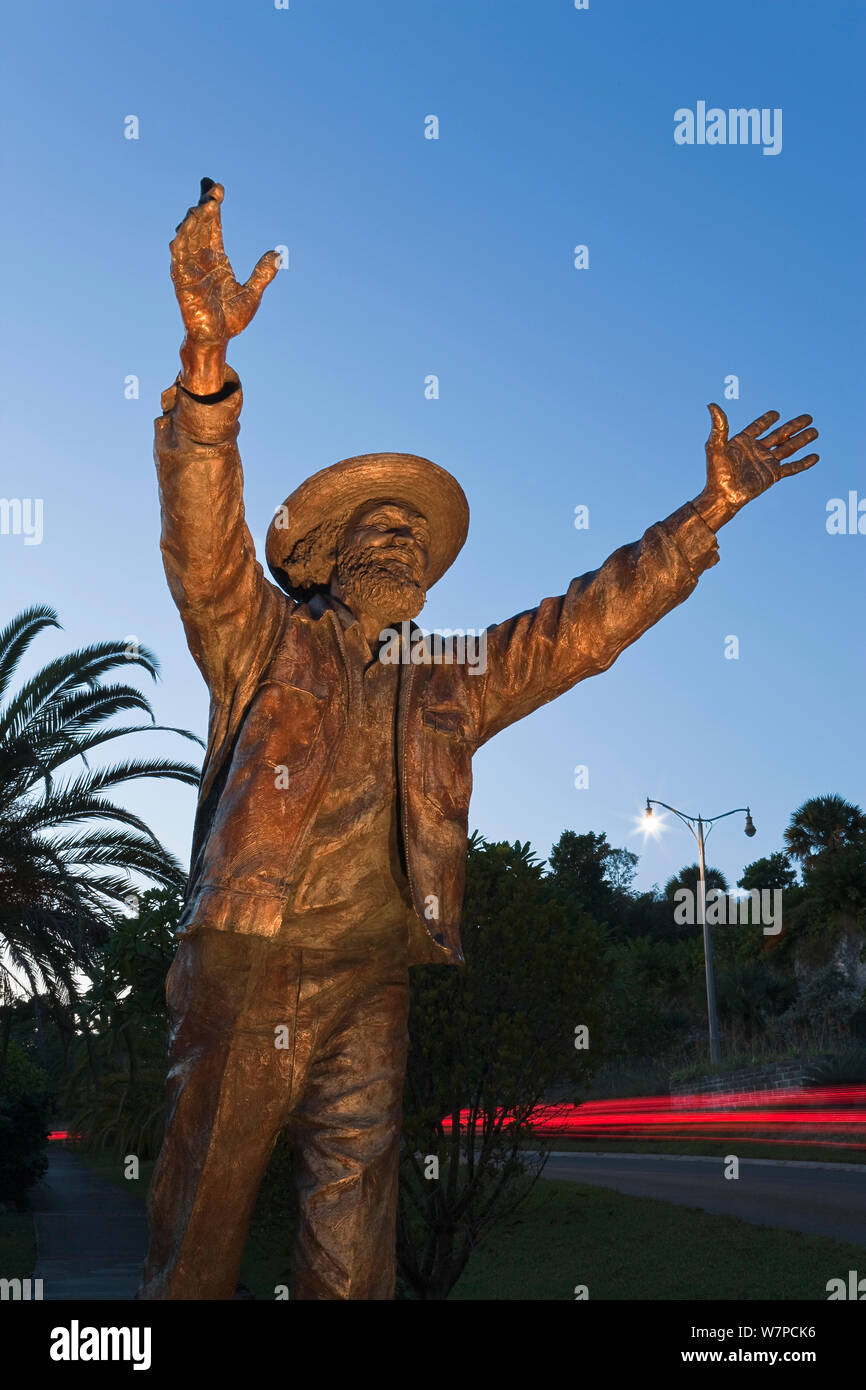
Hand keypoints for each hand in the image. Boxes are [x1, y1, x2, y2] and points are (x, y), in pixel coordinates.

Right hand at [170, 178, 279, 393]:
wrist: (216, 340)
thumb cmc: (230, 319)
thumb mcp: (252, 293)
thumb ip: (263, 273)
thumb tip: (278, 254)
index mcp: (216, 258)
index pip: (213, 225)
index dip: (213, 205)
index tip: (217, 187)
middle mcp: (201, 259)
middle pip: (200, 225)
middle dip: (204, 207)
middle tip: (213, 190)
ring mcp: (190, 269)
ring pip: (187, 237)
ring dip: (193, 221)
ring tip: (203, 206)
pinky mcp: (181, 282)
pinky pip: (177, 258)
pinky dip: (180, 242)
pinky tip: (184, 228)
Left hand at [695, 404, 819, 530]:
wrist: (724, 496)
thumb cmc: (716, 473)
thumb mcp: (716, 446)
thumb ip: (719, 426)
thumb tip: (711, 404)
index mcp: (744, 442)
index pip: (758, 427)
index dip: (767, 420)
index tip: (776, 414)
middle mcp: (757, 450)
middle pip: (780, 434)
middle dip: (794, 426)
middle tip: (809, 417)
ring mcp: (766, 462)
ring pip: (789, 448)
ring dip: (802, 439)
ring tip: (815, 431)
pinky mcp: (773, 475)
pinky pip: (792, 467)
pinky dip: (804, 462)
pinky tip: (815, 456)